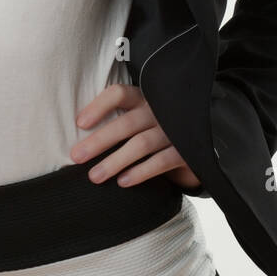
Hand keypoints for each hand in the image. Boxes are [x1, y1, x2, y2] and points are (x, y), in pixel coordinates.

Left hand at [70, 83, 201, 189]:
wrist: (200, 141)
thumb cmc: (156, 128)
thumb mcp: (140, 116)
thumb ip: (118, 119)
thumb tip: (79, 138)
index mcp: (143, 97)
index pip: (118, 93)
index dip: (98, 106)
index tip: (79, 123)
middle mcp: (157, 111)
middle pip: (125, 123)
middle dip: (99, 141)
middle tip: (75, 156)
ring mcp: (173, 130)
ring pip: (140, 144)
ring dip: (115, 161)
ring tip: (94, 177)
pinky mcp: (186, 151)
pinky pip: (161, 162)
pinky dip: (141, 172)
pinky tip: (123, 182)